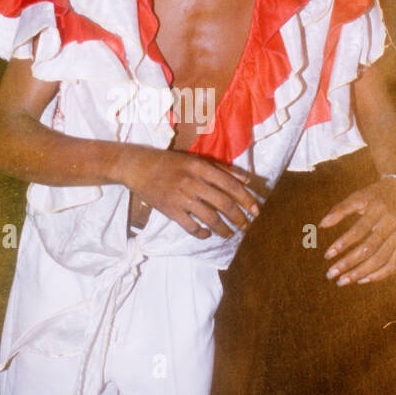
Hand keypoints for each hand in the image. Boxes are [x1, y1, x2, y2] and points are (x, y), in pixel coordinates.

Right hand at [125, 147, 260, 239]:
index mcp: (201, 168)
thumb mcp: (196, 160)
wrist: (139, 167)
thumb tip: (245, 180)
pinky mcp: (170, 210)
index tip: (256, 210)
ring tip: (231, 234)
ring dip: (224, 229)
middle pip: (223, 204)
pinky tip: (208, 234)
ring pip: (210, 218)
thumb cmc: (170, 162)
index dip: (246, 199)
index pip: (230, 185)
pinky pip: (191, 227)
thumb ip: (222, 169)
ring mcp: (181, 197)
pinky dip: (202, 233)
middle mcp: (193, 182)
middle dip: (239, 218)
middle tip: (246, 225)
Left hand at [319, 179, 395, 284]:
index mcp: (378, 209)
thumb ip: (340, 209)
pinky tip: (361, 280)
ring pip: (381, 259)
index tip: (327, 256)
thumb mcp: (358, 196)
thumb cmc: (374, 196)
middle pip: (369, 248)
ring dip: (360, 273)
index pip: (358, 230)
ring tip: (342, 281)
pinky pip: (393, 264)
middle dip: (348, 263)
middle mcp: (392, 223)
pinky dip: (378, 275)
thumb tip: (321, 225)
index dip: (342, 244)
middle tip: (330, 275)